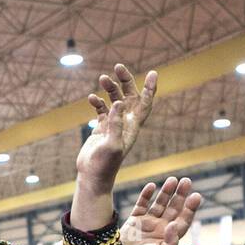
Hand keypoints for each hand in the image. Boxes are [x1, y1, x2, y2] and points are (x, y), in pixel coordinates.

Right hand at [74, 65, 157, 187]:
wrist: (92, 176)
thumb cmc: (104, 165)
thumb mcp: (112, 145)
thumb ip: (115, 124)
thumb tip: (117, 103)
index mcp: (132, 127)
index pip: (145, 103)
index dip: (150, 88)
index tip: (152, 73)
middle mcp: (125, 124)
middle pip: (130, 96)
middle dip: (126, 81)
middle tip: (118, 67)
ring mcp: (113, 125)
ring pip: (114, 100)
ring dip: (110, 88)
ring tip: (102, 78)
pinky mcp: (101, 129)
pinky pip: (102, 110)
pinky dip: (98, 102)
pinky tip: (91, 98)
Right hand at [120, 177, 203, 244]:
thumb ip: (171, 242)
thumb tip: (174, 224)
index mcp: (170, 238)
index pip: (183, 220)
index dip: (190, 208)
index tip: (196, 196)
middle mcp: (161, 229)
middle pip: (174, 208)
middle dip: (180, 195)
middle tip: (187, 181)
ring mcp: (148, 223)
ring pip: (160, 204)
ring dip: (166, 192)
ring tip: (173, 180)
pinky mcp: (134, 221)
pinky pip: (142, 205)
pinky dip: (146, 195)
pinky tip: (152, 186)